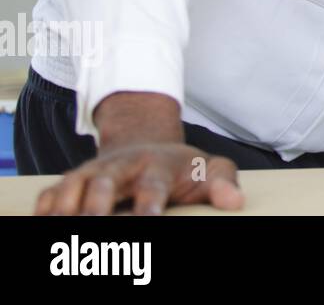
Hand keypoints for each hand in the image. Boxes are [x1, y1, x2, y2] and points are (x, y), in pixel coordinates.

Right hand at [35, 143, 244, 215]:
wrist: (148, 144)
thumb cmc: (183, 168)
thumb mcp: (210, 169)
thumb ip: (223, 183)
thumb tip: (236, 202)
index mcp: (157, 164)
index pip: (153, 185)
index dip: (149, 204)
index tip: (147, 222)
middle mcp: (121, 166)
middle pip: (105, 182)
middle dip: (98, 204)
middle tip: (94, 226)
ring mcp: (94, 172)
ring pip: (73, 185)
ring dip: (65, 206)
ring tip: (60, 226)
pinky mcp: (73, 181)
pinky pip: (52, 192)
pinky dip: (44, 206)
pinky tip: (40, 222)